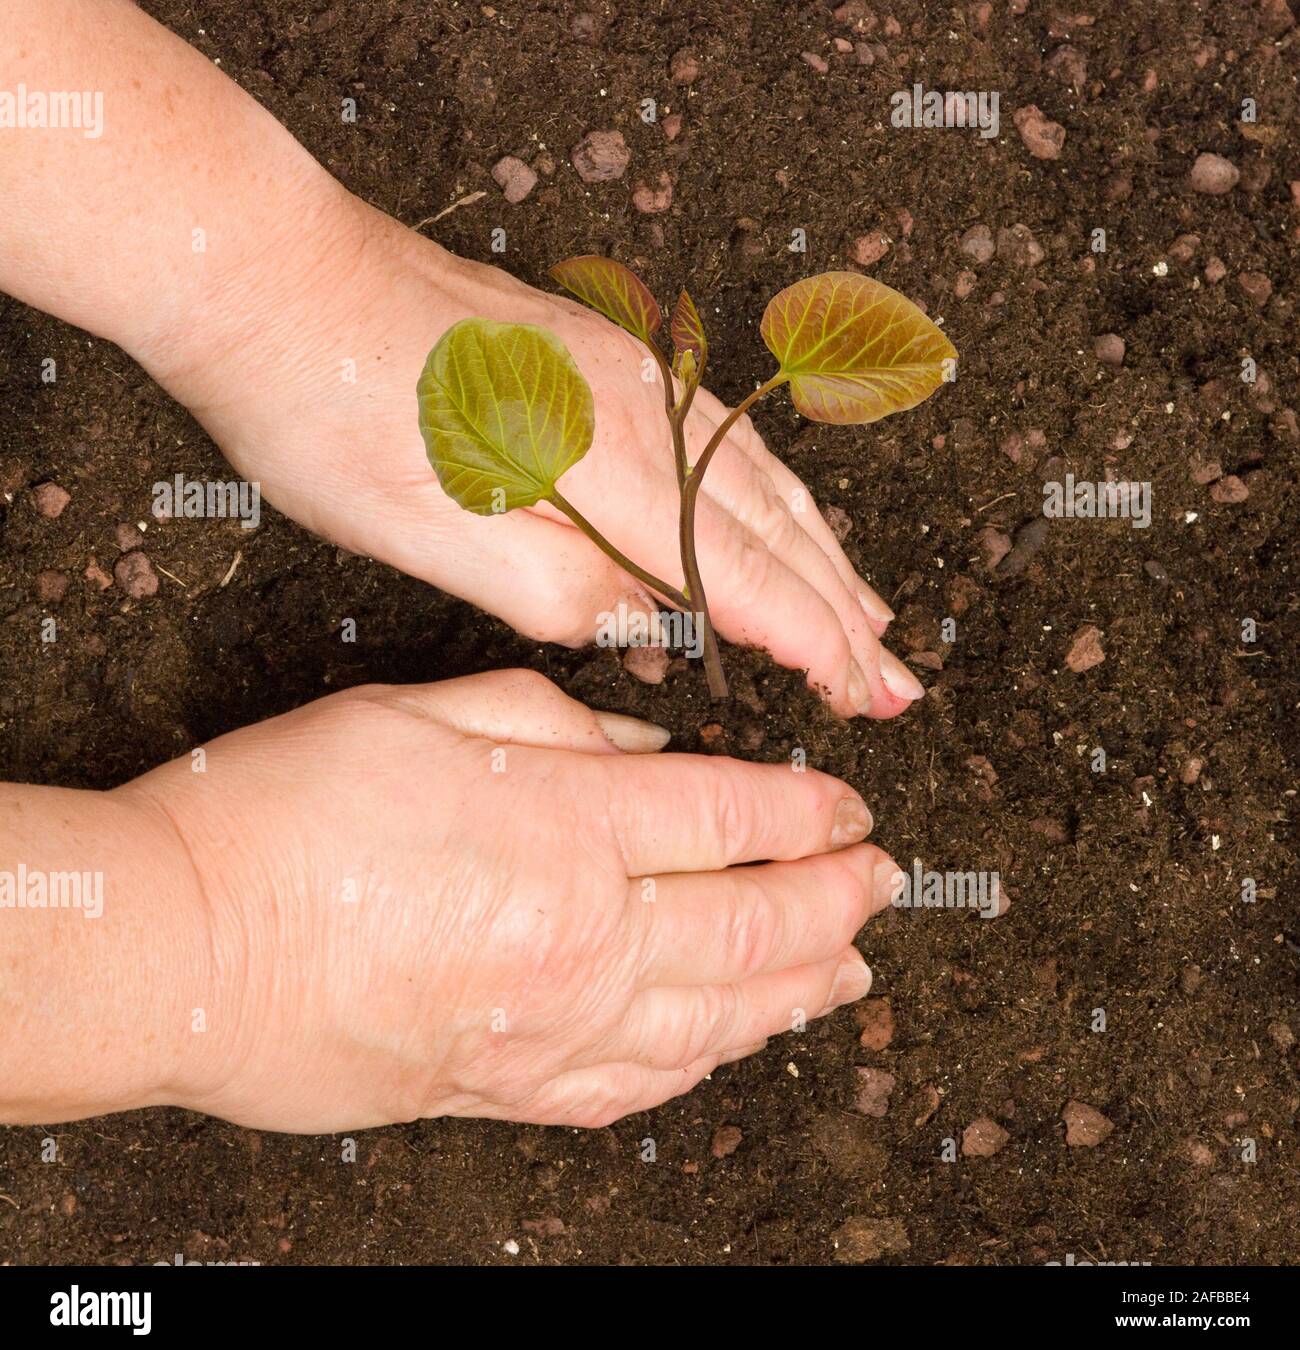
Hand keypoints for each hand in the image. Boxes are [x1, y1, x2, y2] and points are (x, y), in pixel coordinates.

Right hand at [119, 670, 898, 1131]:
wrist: (179, 946)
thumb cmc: (283, 814)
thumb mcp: (425, 714)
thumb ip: (557, 725)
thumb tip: (647, 751)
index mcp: (565, 827)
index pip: (734, 816)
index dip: (810, 810)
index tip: (851, 806)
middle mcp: (582, 937)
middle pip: (756, 924)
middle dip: (837, 900)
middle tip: (883, 882)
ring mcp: (551, 1028)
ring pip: (722, 1017)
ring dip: (801, 989)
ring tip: (850, 969)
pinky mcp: (506, 1090)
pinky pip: (641, 1085)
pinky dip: (710, 1059)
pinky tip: (740, 1040)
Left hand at [153, 197, 924, 720]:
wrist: (283, 283)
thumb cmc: (338, 414)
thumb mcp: (439, 539)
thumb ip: (560, 593)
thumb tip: (647, 630)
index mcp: (604, 464)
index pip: (741, 574)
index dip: (811, 641)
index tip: (861, 693)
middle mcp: (642, 411)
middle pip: (773, 527)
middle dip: (843, 610)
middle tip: (896, 675)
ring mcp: (630, 375)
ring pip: (759, 479)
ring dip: (822, 552)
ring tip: (868, 609)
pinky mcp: (606, 356)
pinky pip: (720, 439)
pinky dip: (769, 494)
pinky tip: (783, 516)